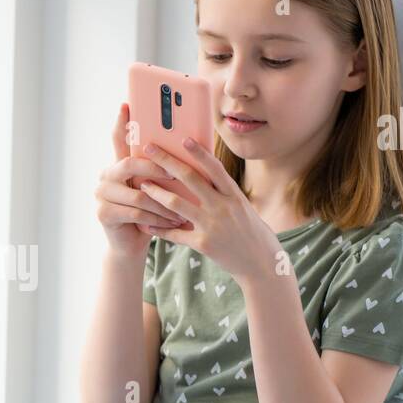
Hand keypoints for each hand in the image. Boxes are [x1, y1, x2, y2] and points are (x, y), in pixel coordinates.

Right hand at [95, 103, 189, 256]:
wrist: (131, 244)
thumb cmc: (150, 212)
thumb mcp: (155, 188)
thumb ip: (160, 170)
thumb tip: (185, 145)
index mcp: (117, 164)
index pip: (117, 138)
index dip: (121, 121)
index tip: (126, 104)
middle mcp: (105, 176)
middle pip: (130, 164)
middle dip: (156, 168)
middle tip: (175, 173)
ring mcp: (101, 194)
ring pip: (138, 193)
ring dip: (165, 203)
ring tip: (184, 210)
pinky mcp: (103, 213)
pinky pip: (137, 213)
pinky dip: (159, 219)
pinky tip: (174, 223)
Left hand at [137, 138, 283, 285]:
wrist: (261, 264)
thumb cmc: (251, 232)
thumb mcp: (241, 207)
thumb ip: (223, 193)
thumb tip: (205, 174)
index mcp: (233, 195)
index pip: (214, 167)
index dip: (198, 152)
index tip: (183, 139)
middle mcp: (223, 206)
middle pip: (190, 178)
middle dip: (166, 162)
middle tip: (149, 150)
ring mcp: (212, 225)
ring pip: (176, 203)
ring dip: (156, 193)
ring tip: (142, 185)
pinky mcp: (203, 244)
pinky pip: (175, 234)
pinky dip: (159, 229)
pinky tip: (145, 225)